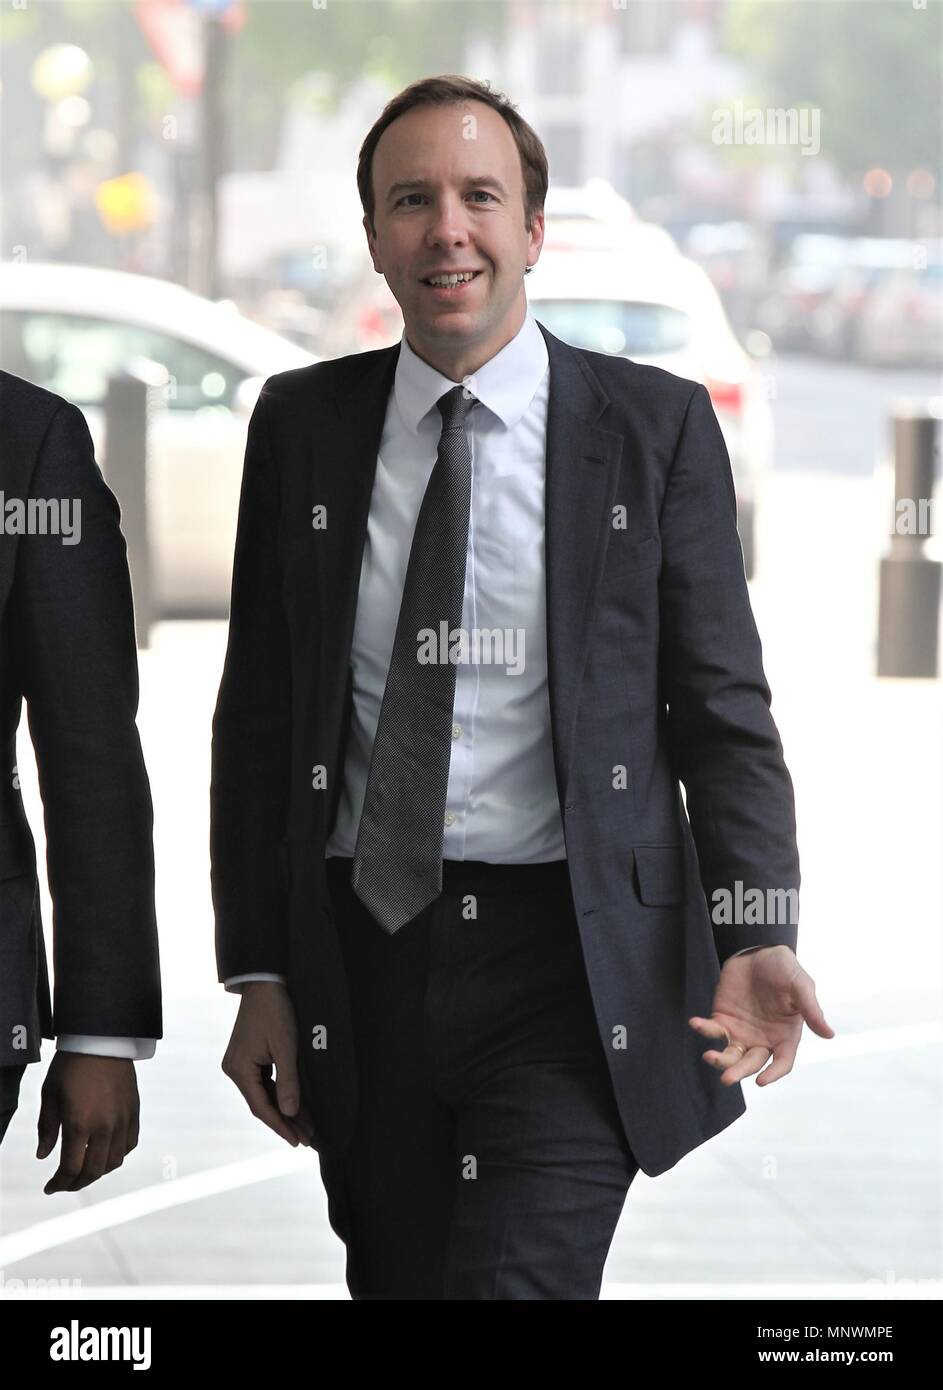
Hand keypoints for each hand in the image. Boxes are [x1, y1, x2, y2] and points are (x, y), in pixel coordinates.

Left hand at [37, 1053, 139, 1193]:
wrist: (102, 1041)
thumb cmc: (72, 1065)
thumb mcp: (50, 1096)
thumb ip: (47, 1129)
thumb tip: (43, 1155)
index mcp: (79, 1123)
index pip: (70, 1168)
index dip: (59, 1184)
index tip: (51, 1187)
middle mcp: (104, 1126)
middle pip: (94, 1171)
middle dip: (77, 1184)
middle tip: (66, 1184)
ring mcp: (122, 1120)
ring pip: (114, 1162)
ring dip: (98, 1172)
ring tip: (85, 1169)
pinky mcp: (133, 1112)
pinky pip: (129, 1144)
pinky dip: (117, 1155)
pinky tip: (105, 1152)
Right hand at [222, 981, 315, 1146]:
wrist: (265, 983)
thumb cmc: (275, 1011)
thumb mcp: (286, 1047)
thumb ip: (288, 1082)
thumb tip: (291, 1112)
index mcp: (239, 1069)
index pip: (261, 1107)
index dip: (280, 1126)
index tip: (297, 1141)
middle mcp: (235, 1070)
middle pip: (262, 1103)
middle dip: (285, 1121)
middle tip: (307, 1138)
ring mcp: (240, 1064)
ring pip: (264, 1095)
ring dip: (284, 1109)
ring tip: (306, 1125)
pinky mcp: (248, 1058)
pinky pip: (264, 1083)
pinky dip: (280, 1094)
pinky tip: (295, 1104)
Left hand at [689, 945, 833, 1085]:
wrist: (758, 950)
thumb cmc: (784, 968)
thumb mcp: (801, 985)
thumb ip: (811, 1010)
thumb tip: (829, 1034)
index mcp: (785, 1036)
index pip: (782, 1063)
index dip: (773, 1074)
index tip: (761, 1081)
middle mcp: (763, 1039)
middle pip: (752, 1063)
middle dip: (739, 1072)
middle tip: (726, 1079)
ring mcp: (742, 1031)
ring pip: (730, 1055)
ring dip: (719, 1059)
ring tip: (709, 1057)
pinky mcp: (723, 1018)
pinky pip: (712, 1030)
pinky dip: (704, 1029)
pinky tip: (696, 1023)